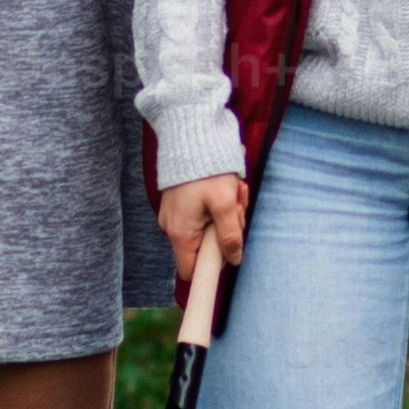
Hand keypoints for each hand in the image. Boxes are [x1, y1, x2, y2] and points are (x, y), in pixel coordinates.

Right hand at [155, 173, 247, 289]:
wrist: (188, 138)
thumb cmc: (207, 170)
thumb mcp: (225, 204)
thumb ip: (230, 235)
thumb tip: (234, 259)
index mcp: (180, 233)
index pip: (191, 271)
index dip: (212, 266)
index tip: (228, 250)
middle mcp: (172, 228)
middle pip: (204, 248)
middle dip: (226, 231)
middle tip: (237, 207)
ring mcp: (175, 216)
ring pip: (206, 229)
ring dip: (226, 215)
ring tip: (233, 190)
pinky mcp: (180, 204)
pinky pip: (201, 215)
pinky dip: (216, 205)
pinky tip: (225, 188)